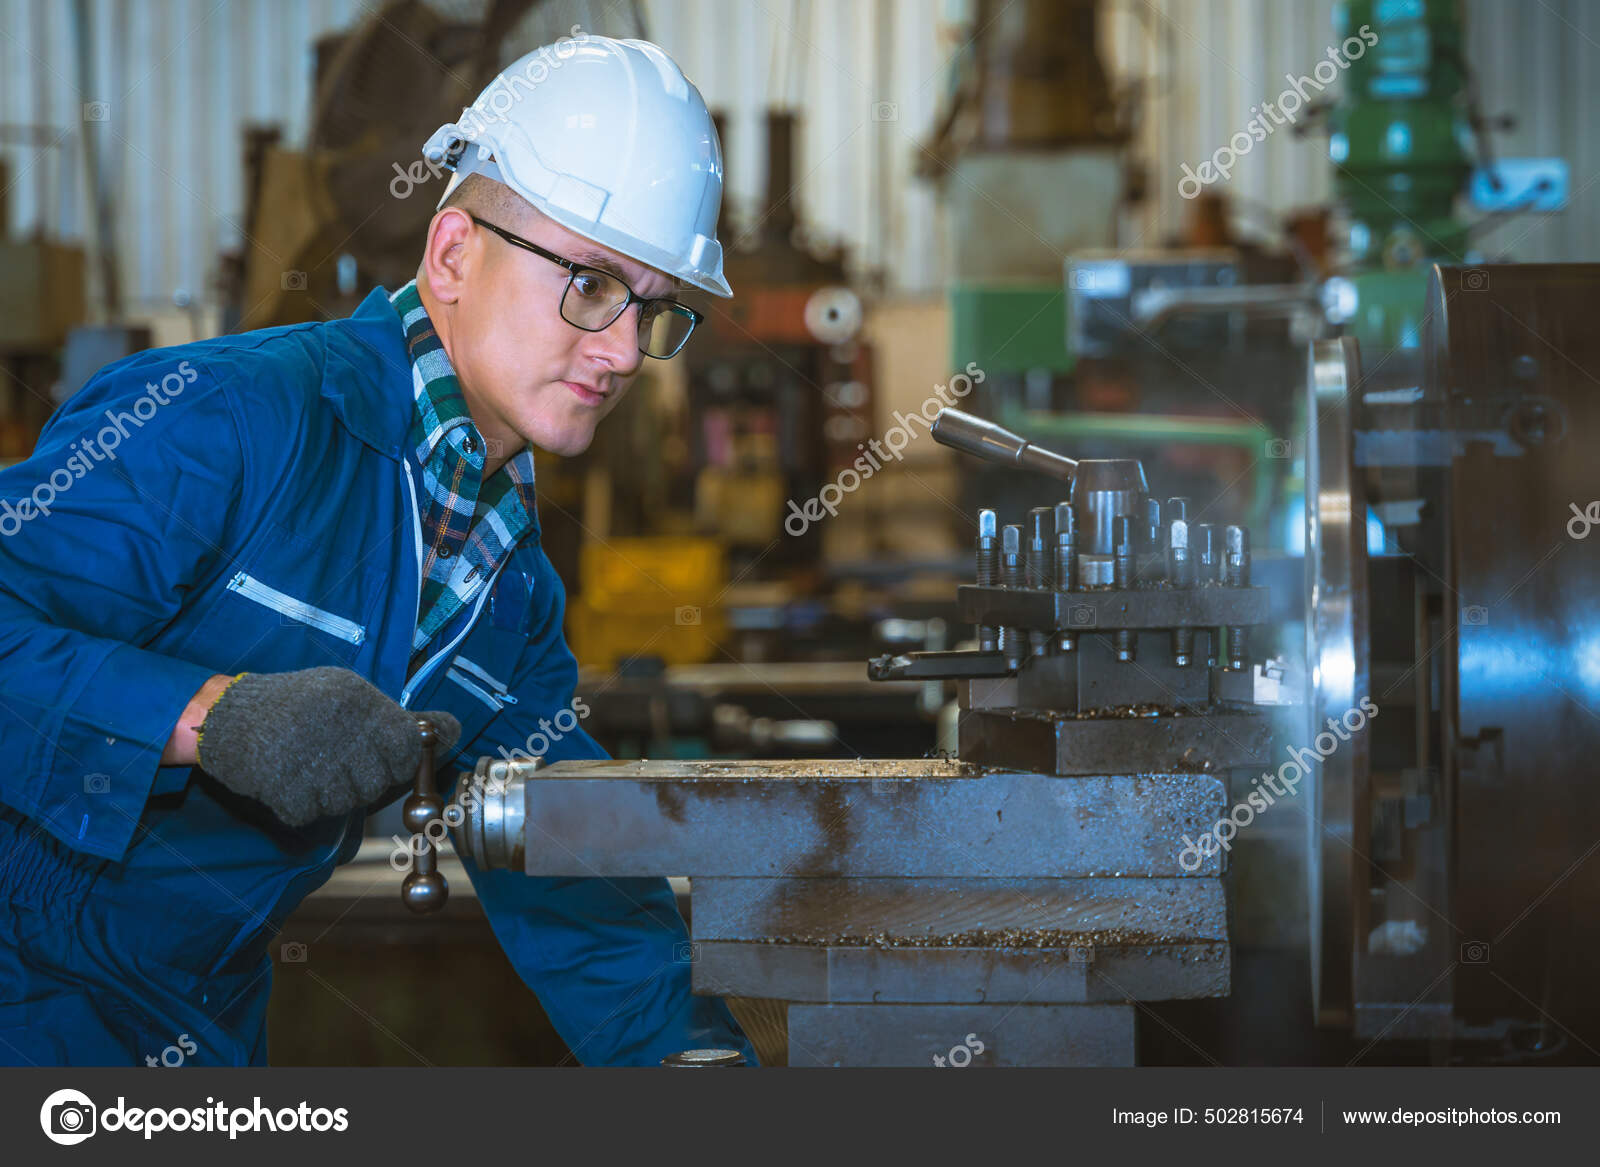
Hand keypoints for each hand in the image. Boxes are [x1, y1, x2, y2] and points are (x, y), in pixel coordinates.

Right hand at [195, 666, 460, 825]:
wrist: (225, 715)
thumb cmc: (299, 708)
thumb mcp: (351, 699)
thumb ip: (401, 721)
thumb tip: (455, 730)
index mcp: (358, 698)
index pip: (405, 746)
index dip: (397, 762)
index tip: (381, 760)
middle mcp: (337, 723)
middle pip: (378, 780)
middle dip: (363, 782)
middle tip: (336, 764)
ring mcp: (308, 753)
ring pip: (346, 801)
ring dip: (330, 795)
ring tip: (308, 768)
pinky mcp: (281, 783)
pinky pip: (310, 813)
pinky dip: (300, 805)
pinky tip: (287, 780)